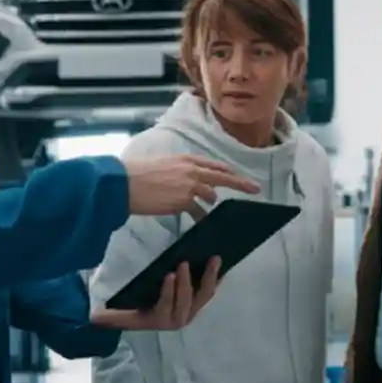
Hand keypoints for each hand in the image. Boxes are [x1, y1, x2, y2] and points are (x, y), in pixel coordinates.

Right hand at [91, 258, 220, 329]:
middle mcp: (178, 319)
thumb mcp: (117, 316)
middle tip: (186, 262)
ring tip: (214, 259)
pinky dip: (216, 280)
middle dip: (189, 282)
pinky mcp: (197, 304)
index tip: (170, 274)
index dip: (169, 292)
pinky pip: (209, 292)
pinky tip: (221, 266)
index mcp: (159, 320)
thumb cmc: (130, 313)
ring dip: (209, 278)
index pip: (165, 306)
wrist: (143, 321)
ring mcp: (190, 312)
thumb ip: (107, 318)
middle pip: (188, 300)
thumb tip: (94, 318)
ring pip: (203, 296)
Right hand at [124, 154, 259, 218]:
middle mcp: (192, 170)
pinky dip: (201, 217)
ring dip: (211, 204)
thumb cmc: (138, 173)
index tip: (240, 176)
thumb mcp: (163, 164)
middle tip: (255, 189)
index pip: (214, 165)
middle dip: (241, 183)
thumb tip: (186, 181)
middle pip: (223, 176)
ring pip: (211, 196)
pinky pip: (199, 212)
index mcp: (186, 159)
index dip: (229, 171)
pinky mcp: (184, 201)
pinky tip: (201, 223)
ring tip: (208, 214)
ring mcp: (190, 185)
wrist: (126, 183)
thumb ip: (179, 171)